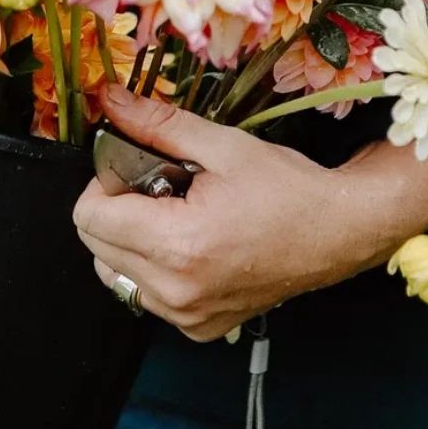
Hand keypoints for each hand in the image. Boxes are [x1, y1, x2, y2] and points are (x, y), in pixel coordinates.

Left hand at [71, 83, 427, 342]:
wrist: (339, 232)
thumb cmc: (287, 187)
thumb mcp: (221, 146)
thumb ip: (157, 126)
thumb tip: (106, 100)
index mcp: (177, 244)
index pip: (88, 216)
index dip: (105, 182)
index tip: (141, 168)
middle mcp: (174, 290)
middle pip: (95, 245)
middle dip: (117, 209)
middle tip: (163, 189)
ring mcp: (185, 316)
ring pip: (115, 273)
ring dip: (131, 241)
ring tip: (179, 218)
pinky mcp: (197, 328)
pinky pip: (147, 295)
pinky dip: (155, 269)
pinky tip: (194, 246)